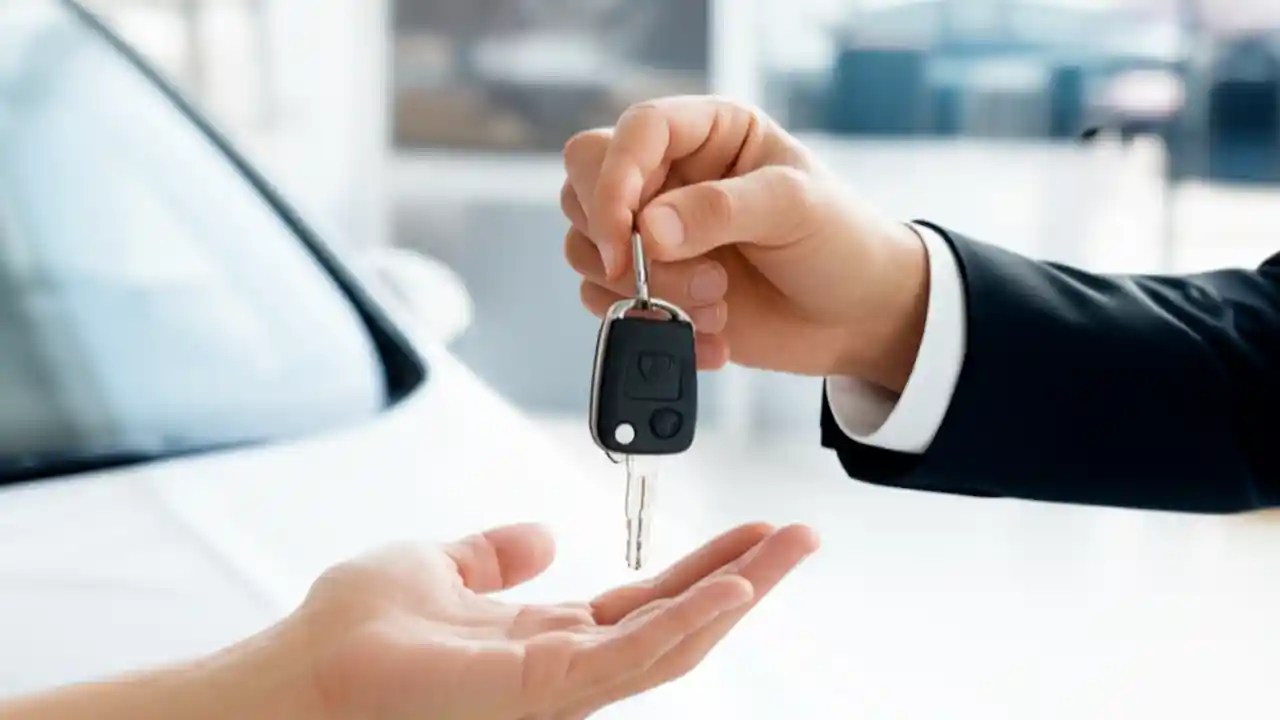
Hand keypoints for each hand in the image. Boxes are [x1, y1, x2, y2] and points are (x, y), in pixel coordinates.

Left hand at [290, 522, 816, 719]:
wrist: (299, 673)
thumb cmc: (353, 630)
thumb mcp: (440, 565)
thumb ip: (495, 554)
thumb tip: (541, 533)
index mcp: (546, 637)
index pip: (646, 602)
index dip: (703, 568)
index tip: (751, 533)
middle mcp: (565, 666)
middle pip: (676, 622)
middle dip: (743, 580)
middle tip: (799, 537)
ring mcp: (560, 686)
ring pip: (673, 643)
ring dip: (736, 596)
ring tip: (787, 551)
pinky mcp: (544, 691)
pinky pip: (631, 658)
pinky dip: (687, 625)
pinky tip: (730, 589)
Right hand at [562, 95, 929, 390]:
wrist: (859, 318)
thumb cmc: (841, 243)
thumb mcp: (795, 208)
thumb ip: (719, 210)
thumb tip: (649, 228)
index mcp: (708, 133)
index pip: (635, 132)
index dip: (617, 177)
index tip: (626, 232)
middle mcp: (670, 177)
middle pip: (585, 183)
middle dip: (618, 237)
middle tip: (670, 273)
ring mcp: (656, 235)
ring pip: (587, 248)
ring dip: (641, 288)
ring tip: (715, 304)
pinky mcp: (652, 286)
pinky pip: (609, 303)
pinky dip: (649, 325)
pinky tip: (711, 335)